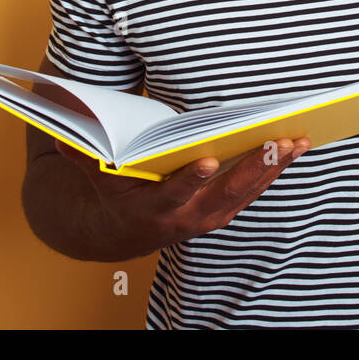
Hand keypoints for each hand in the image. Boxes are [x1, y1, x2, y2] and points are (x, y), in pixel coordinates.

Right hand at [52, 136, 310, 255]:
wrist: (118, 229)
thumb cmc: (109, 186)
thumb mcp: (91, 170)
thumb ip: (81, 151)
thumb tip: (62, 130)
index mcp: (152, 208)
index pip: (175, 194)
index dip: (192, 180)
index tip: (210, 159)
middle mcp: (184, 218)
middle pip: (224, 194)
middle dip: (253, 168)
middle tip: (277, 143)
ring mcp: (207, 217)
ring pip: (245, 193)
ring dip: (273, 168)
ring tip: (297, 140)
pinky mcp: (223, 211)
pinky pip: (253, 191)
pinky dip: (274, 170)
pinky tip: (293, 147)